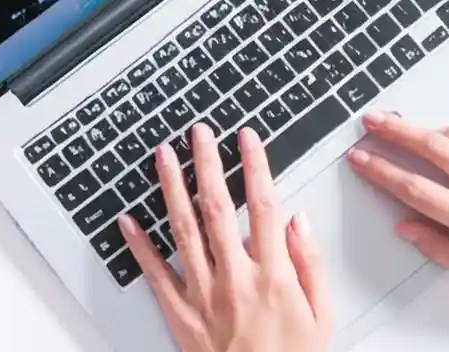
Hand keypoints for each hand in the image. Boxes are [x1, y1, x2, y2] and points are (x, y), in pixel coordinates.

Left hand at [119, 124, 333, 351]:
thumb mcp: (321, 315)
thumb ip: (310, 264)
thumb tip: (296, 221)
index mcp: (273, 275)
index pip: (263, 205)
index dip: (255, 166)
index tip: (247, 138)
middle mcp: (235, 279)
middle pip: (217, 208)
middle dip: (206, 164)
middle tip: (199, 133)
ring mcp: (203, 295)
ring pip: (183, 230)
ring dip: (171, 188)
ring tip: (163, 157)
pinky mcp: (180, 316)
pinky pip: (155, 274)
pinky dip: (138, 245)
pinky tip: (127, 220)